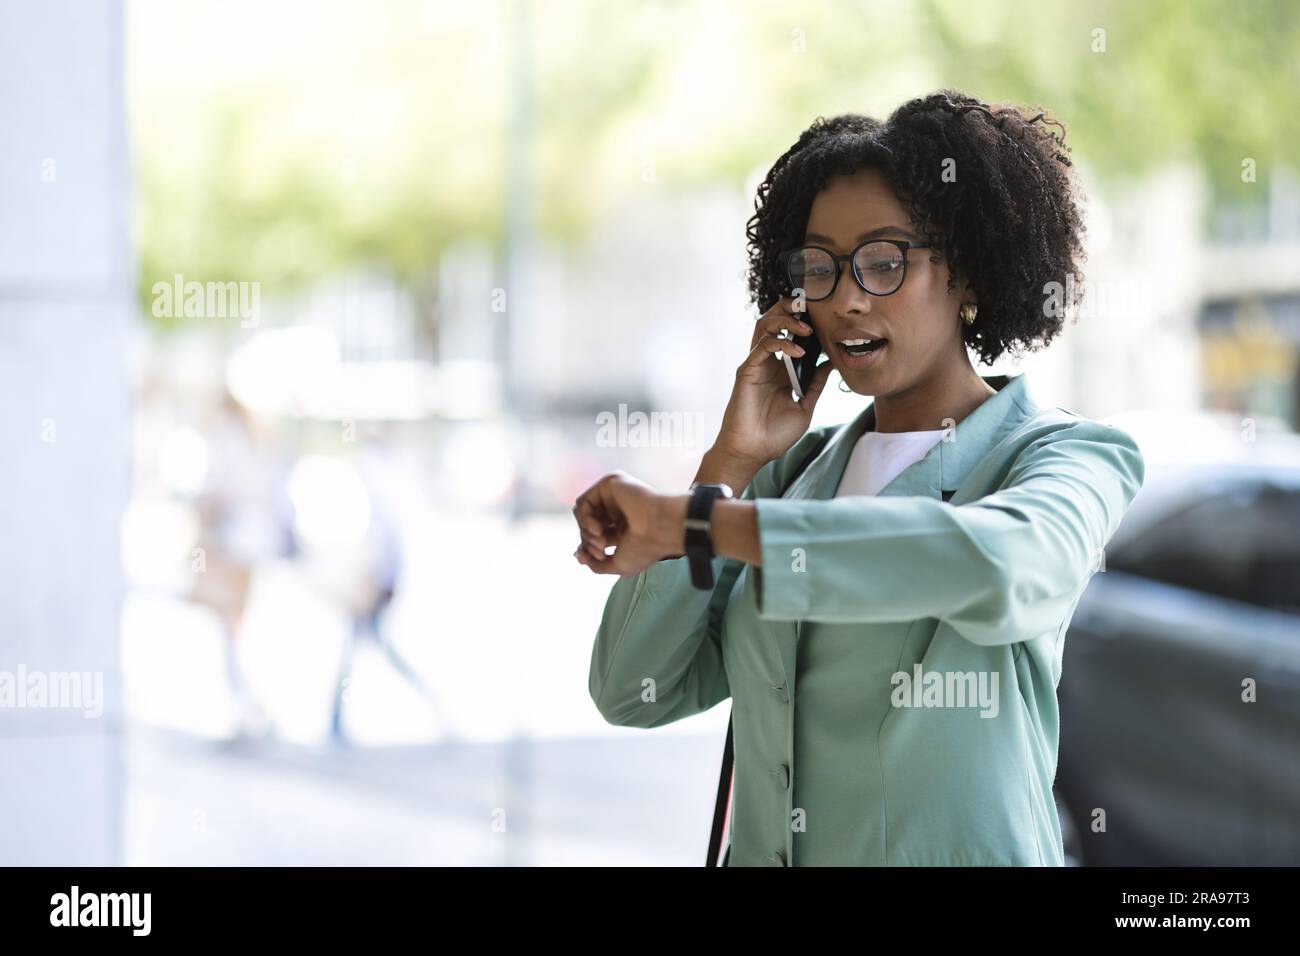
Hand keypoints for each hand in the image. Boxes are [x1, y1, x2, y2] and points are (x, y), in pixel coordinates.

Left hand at [571, 470, 685, 575]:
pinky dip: (585, 519)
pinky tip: (597, 528)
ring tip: (601, 541)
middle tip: (601, 551)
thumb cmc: (646, 548)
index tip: (585, 558)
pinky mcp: (609, 484)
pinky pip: (584, 502)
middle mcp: (616, 510)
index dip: (585, 547)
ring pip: (582, 513)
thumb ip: (597, 565)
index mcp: (621, 527)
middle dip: (587, 542)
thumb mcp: (619, 565)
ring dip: (586, 531)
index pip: (593, 535)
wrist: (661, 529)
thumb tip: (580, 557)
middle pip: (586, 525)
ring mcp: (613, 497)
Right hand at [714, 296, 834, 468]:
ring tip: (806, 326)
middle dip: (789, 308)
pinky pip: (764, 346)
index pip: (789, 333)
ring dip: (785, 319)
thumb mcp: (805, 407)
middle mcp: (766, 362)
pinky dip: (782, 343)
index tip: (823, 316)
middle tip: (809, 305)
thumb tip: (830, 363)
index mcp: (780, 369)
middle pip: (773, 321)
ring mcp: (755, 364)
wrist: (753, 452)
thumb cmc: (774, 435)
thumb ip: (815, 384)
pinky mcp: (747, 370)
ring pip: (764, 325)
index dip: (803, 320)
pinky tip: (799, 351)